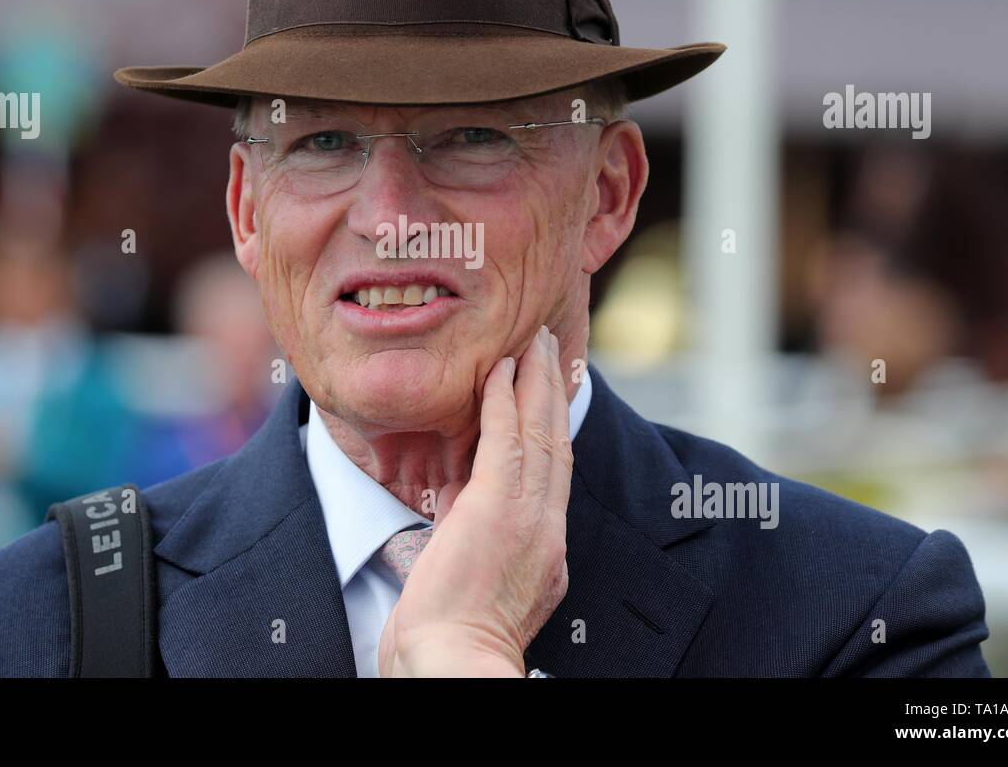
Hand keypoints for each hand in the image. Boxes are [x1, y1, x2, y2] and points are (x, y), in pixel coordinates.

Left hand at [377, 324, 572, 676]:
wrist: (451, 662)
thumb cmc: (449, 640)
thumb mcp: (477, 588)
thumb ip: (476, 544)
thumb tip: (458, 513)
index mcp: (547, 554)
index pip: (556, 478)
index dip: (556, 431)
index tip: (550, 398)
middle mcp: (548, 531)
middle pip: (558, 445)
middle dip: (554, 394)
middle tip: (552, 351)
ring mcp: (528, 518)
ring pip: (541, 433)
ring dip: (536, 382)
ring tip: (534, 344)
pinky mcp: (498, 507)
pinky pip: (508, 439)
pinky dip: (506, 400)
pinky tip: (501, 369)